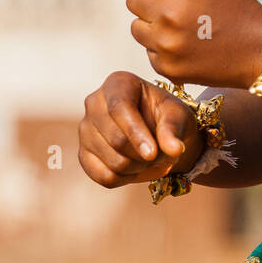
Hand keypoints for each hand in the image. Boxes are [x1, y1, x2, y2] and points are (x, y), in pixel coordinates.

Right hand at [78, 71, 204, 188]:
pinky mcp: (83, 154)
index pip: (119, 108)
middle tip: (163, 155)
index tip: (153, 153)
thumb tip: (174, 149)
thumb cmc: (167, 116)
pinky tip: (139, 169)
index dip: (136, 133)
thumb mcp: (178, 115)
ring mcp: (85, 129)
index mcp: (118, 83)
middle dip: (145, 155)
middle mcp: (94, 103)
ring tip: (153, 159)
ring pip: (112, 161)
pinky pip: (103, 177)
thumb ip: (174, 129)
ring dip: (139, 168)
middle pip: (115, 139)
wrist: (158, 132)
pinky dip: (126, 179)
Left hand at [122, 0, 261, 88]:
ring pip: (136, 27)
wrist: (260, 51)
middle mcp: (170, 13)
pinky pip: (148, 50)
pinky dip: (163, 48)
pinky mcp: (167, 67)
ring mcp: (166, 43)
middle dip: (150, 0)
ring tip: (183, 28)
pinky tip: (189, 46)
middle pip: (132, 0)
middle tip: (177, 7)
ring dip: (153, 25)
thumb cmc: (236, 6)